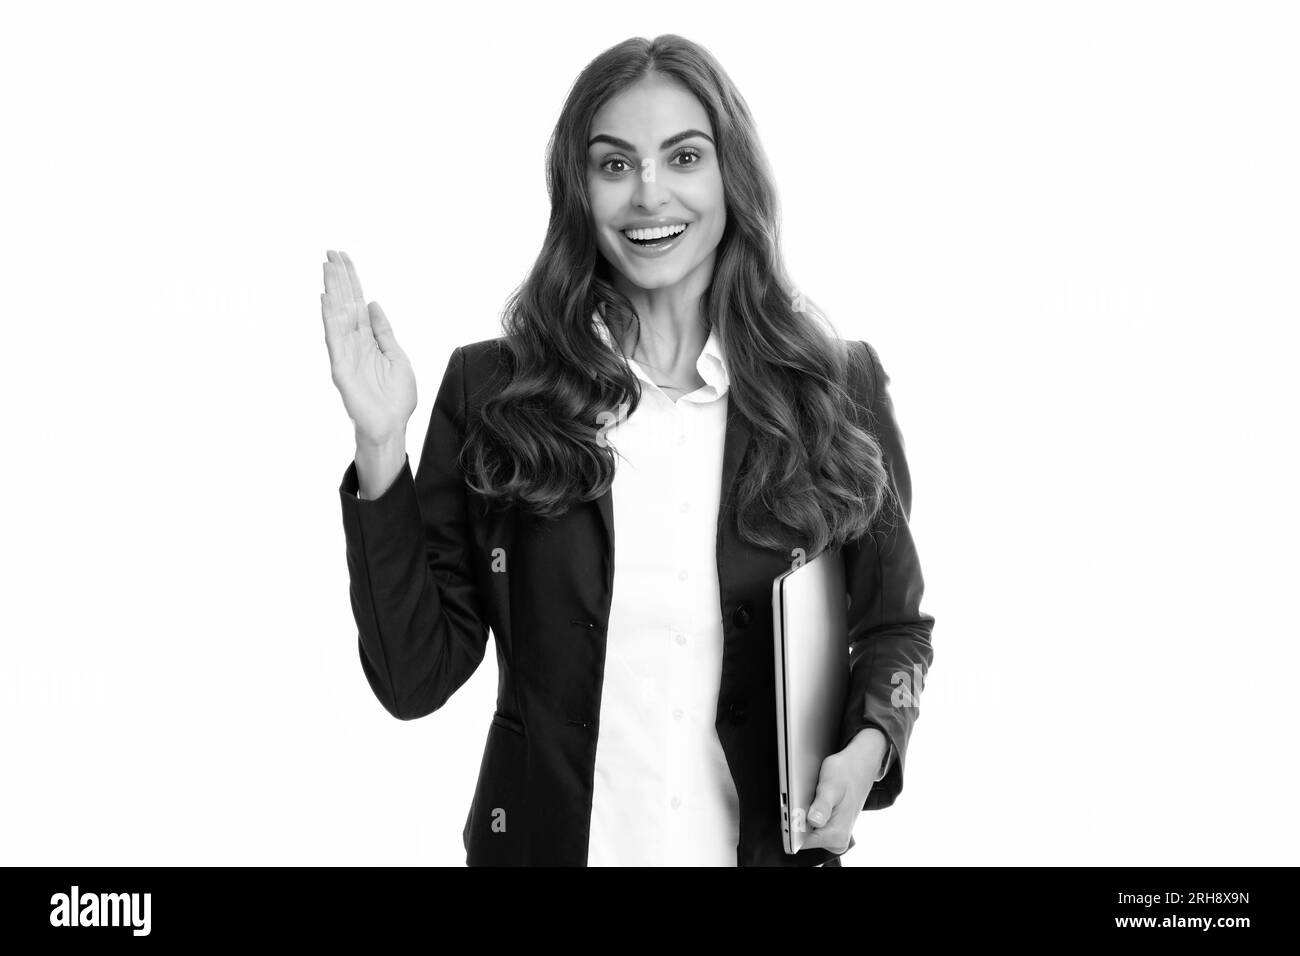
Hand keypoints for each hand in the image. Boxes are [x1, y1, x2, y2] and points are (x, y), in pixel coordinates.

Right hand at [321, 249, 415, 443]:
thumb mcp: (397, 357)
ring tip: (327, 267)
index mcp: (369, 340)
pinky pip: (334, 339)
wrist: (391, 427)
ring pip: (337, 315)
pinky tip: (325, 300)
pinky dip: (329, 319)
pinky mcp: (341, 368)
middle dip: (339, 279)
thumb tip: (372, 304)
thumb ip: (384, 332)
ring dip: (332, 291)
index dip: (352, 281)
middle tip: (330, 253)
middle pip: (345, 304)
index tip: (343, 258)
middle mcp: (354, 343)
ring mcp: (346, 354)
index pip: (357, 303)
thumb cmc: (395, 398)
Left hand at [798, 728, 886, 853]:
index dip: (792, 826)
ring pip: (805, 832)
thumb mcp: (831, 786)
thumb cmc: (846, 774)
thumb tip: (813, 820)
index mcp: (837, 834)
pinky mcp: (832, 831)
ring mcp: (835, 837)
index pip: (802, 842)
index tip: (791, 811)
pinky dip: (807, 815)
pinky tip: (815, 802)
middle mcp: (838, 841)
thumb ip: (822, 805)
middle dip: (798, 820)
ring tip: (813, 798)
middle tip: (804, 799)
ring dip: (803, 816)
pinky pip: (811, 827)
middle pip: (802, 838)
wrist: (859, 767)